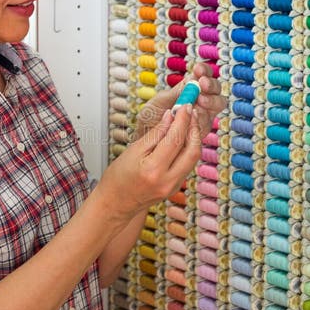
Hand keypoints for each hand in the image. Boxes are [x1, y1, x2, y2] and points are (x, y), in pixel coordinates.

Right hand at [98, 103, 204, 219]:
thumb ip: (155, 134)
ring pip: (193, 157)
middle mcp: (168, 180)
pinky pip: (188, 164)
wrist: (115, 203)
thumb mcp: (133, 150)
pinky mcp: (176, 187)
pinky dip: (188, 148)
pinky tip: (183, 137)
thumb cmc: (118, 178)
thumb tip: (170, 116)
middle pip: (192, 150)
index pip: (175, 139)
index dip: (182, 120)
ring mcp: (174, 186)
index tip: (184, 105)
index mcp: (154, 169)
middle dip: (194, 128)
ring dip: (193, 137)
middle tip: (190, 111)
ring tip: (188, 121)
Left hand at [132, 61, 225, 142]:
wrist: (143, 139)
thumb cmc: (150, 118)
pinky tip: (196, 115)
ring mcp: (203, 116)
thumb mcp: (160, 101)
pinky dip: (204, 118)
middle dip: (211, 85)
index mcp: (190, 89)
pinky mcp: (201, 131)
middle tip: (202, 84)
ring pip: (217, 105)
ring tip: (201, 100)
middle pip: (216, 90)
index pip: (204, 76)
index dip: (204, 71)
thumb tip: (193, 79)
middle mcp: (200, 101)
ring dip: (211, 100)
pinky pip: (208, 123)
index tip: (198, 70)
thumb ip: (177, 92)